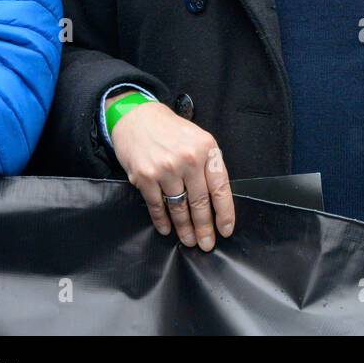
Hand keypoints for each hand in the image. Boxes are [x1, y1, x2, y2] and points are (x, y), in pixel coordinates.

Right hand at [108, 95, 234, 250]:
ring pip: (179, 207)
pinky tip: (167, 230)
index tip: (226, 230)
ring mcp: (165, 169)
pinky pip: (156, 206)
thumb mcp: (199, 139)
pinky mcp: (144, 177)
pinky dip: (162, 221)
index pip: (221, 188)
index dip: (224, 213)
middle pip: (200, 202)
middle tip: (207, 244)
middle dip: (204, 227)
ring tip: (189, 241)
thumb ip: (209, 165)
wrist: (137, 118)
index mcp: (207, 149)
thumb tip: (217, 200)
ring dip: (184, 228)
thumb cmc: (172, 131)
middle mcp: (188, 159)